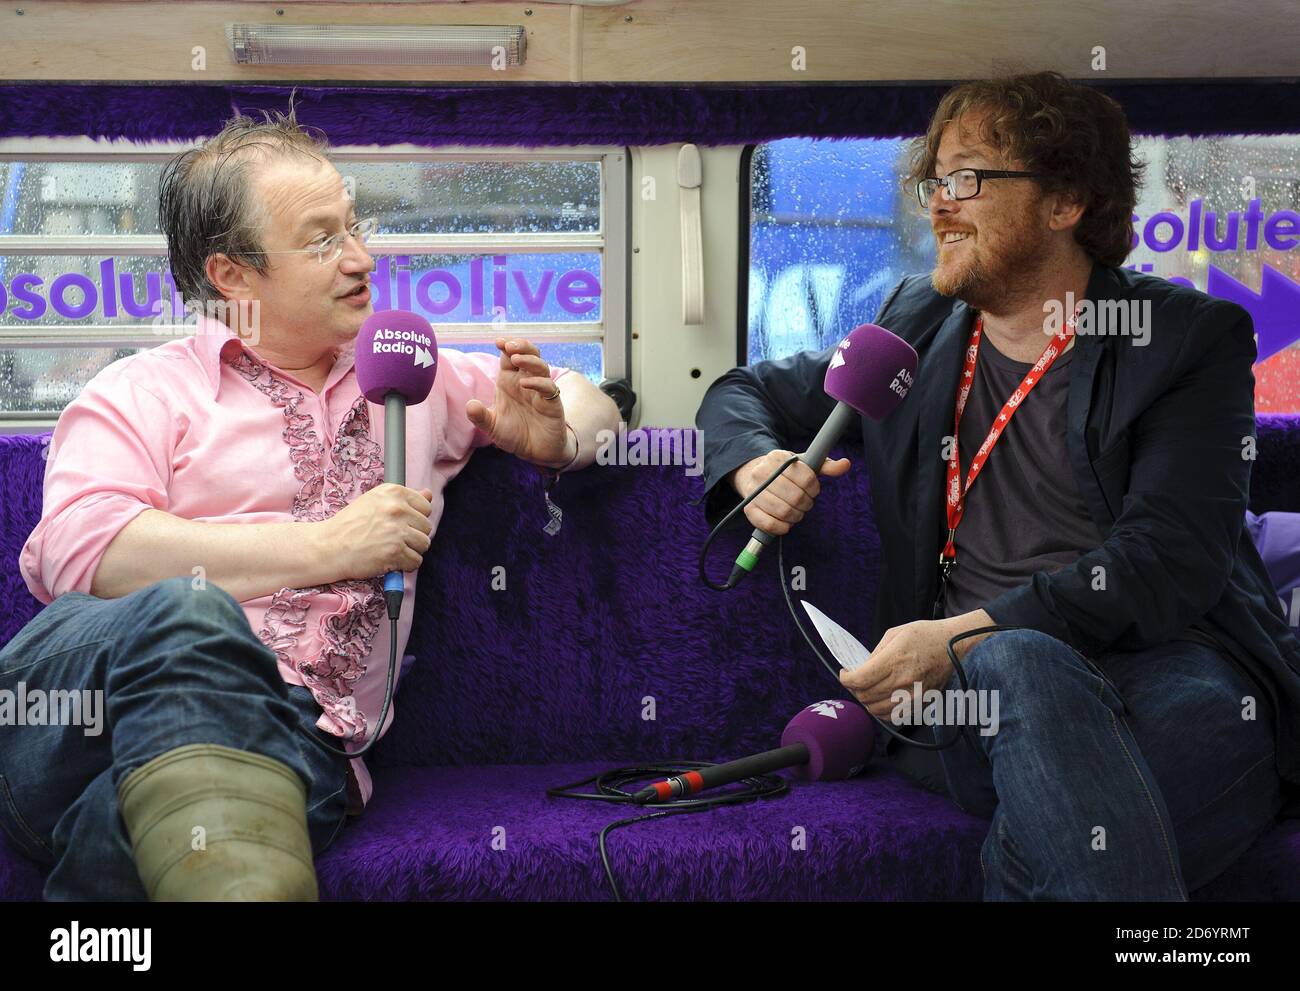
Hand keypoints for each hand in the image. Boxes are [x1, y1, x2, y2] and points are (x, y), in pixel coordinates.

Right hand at [316, 483, 433, 581]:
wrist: (328, 547)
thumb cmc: (349, 525)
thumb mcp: (374, 501)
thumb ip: (403, 499)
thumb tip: (428, 494)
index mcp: (393, 492)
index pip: (425, 505)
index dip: (415, 518)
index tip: (401, 524)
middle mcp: (397, 509)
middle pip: (427, 526)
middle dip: (413, 535)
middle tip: (393, 539)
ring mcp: (397, 531)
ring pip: (424, 544)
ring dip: (411, 550)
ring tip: (392, 549)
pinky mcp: (395, 552)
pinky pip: (416, 561)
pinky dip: (405, 565)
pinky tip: (390, 560)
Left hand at [465, 338, 573, 467]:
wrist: (535, 452)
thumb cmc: (515, 435)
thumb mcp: (493, 427)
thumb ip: (481, 417)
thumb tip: (470, 405)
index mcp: (510, 381)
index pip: (509, 357)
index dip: (506, 346)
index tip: (498, 341)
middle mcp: (526, 382)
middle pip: (528, 354)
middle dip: (521, 346)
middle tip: (510, 345)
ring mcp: (540, 391)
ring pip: (540, 366)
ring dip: (529, 360)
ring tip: (517, 360)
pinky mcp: (552, 403)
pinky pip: (548, 388)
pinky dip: (539, 382)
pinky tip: (526, 384)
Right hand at [729, 449, 850, 534]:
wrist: (752, 475)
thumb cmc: (783, 472)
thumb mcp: (803, 464)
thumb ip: (825, 466)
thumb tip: (845, 464)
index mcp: (776, 457)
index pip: (806, 477)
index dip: (814, 488)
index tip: (812, 490)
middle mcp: (761, 473)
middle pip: (796, 496)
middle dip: (806, 504)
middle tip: (805, 503)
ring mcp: (753, 492)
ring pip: (784, 511)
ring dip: (796, 516)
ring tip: (797, 512)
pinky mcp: (748, 509)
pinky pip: (769, 524)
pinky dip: (782, 527)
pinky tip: (786, 523)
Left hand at [839, 611, 996, 718]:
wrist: (955, 645)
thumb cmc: (926, 635)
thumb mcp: (895, 633)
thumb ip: (876, 652)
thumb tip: (862, 667)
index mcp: (894, 660)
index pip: (860, 679)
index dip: (846, 679)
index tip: (845, 673)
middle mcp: (903, 680)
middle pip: (866, 696)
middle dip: (854, 689)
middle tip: (854, 681)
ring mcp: (913, 695)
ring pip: (877, 710)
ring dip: (867, 701)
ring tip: (867, 690)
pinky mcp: (921, 703)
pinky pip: (894, 716)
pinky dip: (882, 711)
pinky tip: (881, 699)